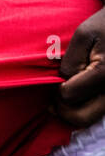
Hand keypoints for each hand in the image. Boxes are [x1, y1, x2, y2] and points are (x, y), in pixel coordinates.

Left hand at [55, 6, 104, 126]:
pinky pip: (98, 111)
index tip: (60, 77)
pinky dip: (85, 106)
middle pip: (80, 118)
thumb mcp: (84, 36)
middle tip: (60, 91)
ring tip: (69, 91)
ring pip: (89, 119)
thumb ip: (70, 62)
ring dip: (74, 109)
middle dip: (64, 107)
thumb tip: (63, 83)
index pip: (68, 95)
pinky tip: (80, 92)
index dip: (58, 88)